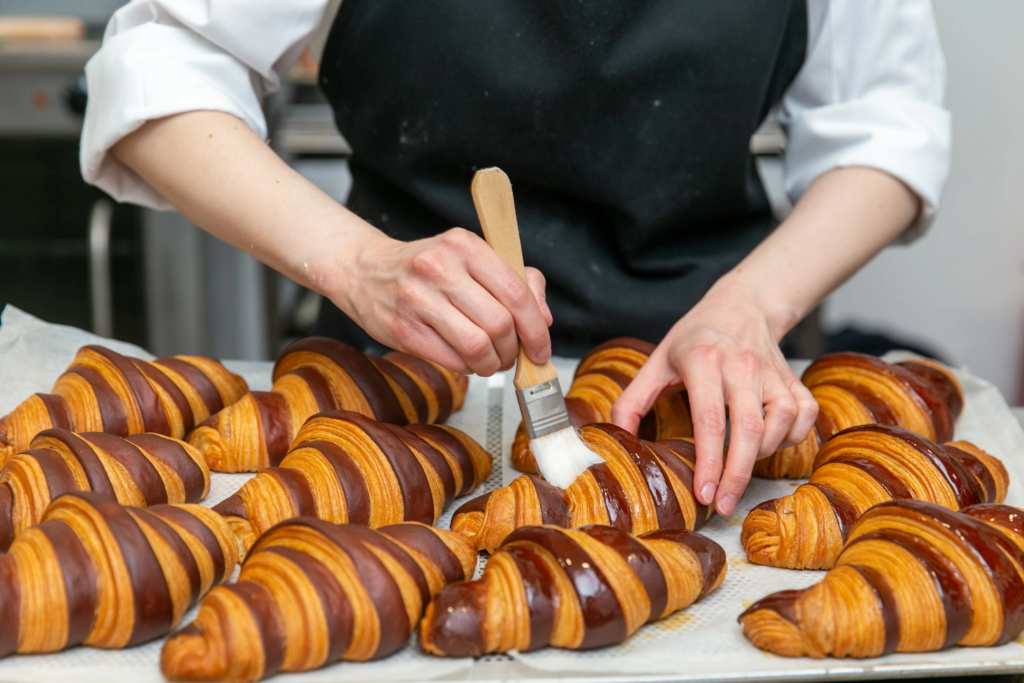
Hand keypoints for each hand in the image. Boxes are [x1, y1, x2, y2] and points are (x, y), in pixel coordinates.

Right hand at [330, 227, 552, 375]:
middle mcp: (440, 268)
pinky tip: (465, 360)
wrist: (364, 270)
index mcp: (464, 246)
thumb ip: (515, 281)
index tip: (541, 347)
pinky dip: (468, 367)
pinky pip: (452, 360)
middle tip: (511, 355)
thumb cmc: (426, 267)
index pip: (516, 293)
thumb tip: (544, 319)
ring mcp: (418, 299)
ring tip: (489, 360)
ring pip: (477, 346)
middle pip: (500, 324)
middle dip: (513, 350)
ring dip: (491, 363)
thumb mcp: (471, 259)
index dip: (536, 328)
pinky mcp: (403, 329)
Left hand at [610, 278, 817, 515]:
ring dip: (762, 454)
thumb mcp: (657, 361)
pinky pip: (803, 415)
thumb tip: (619, 438)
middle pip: (748, 428)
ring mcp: (771, 371)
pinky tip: (768, 443)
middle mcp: (741, 365)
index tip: (704, 494)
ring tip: (739, 466)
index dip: (709, 463)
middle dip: (737, 474)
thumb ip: (632, 400)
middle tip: (724, 504)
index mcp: (702, 361)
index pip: (709, 420)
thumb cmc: (695, 337)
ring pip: (780, 422)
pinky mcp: (792, 378)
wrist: (740, 304)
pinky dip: (790, 437)